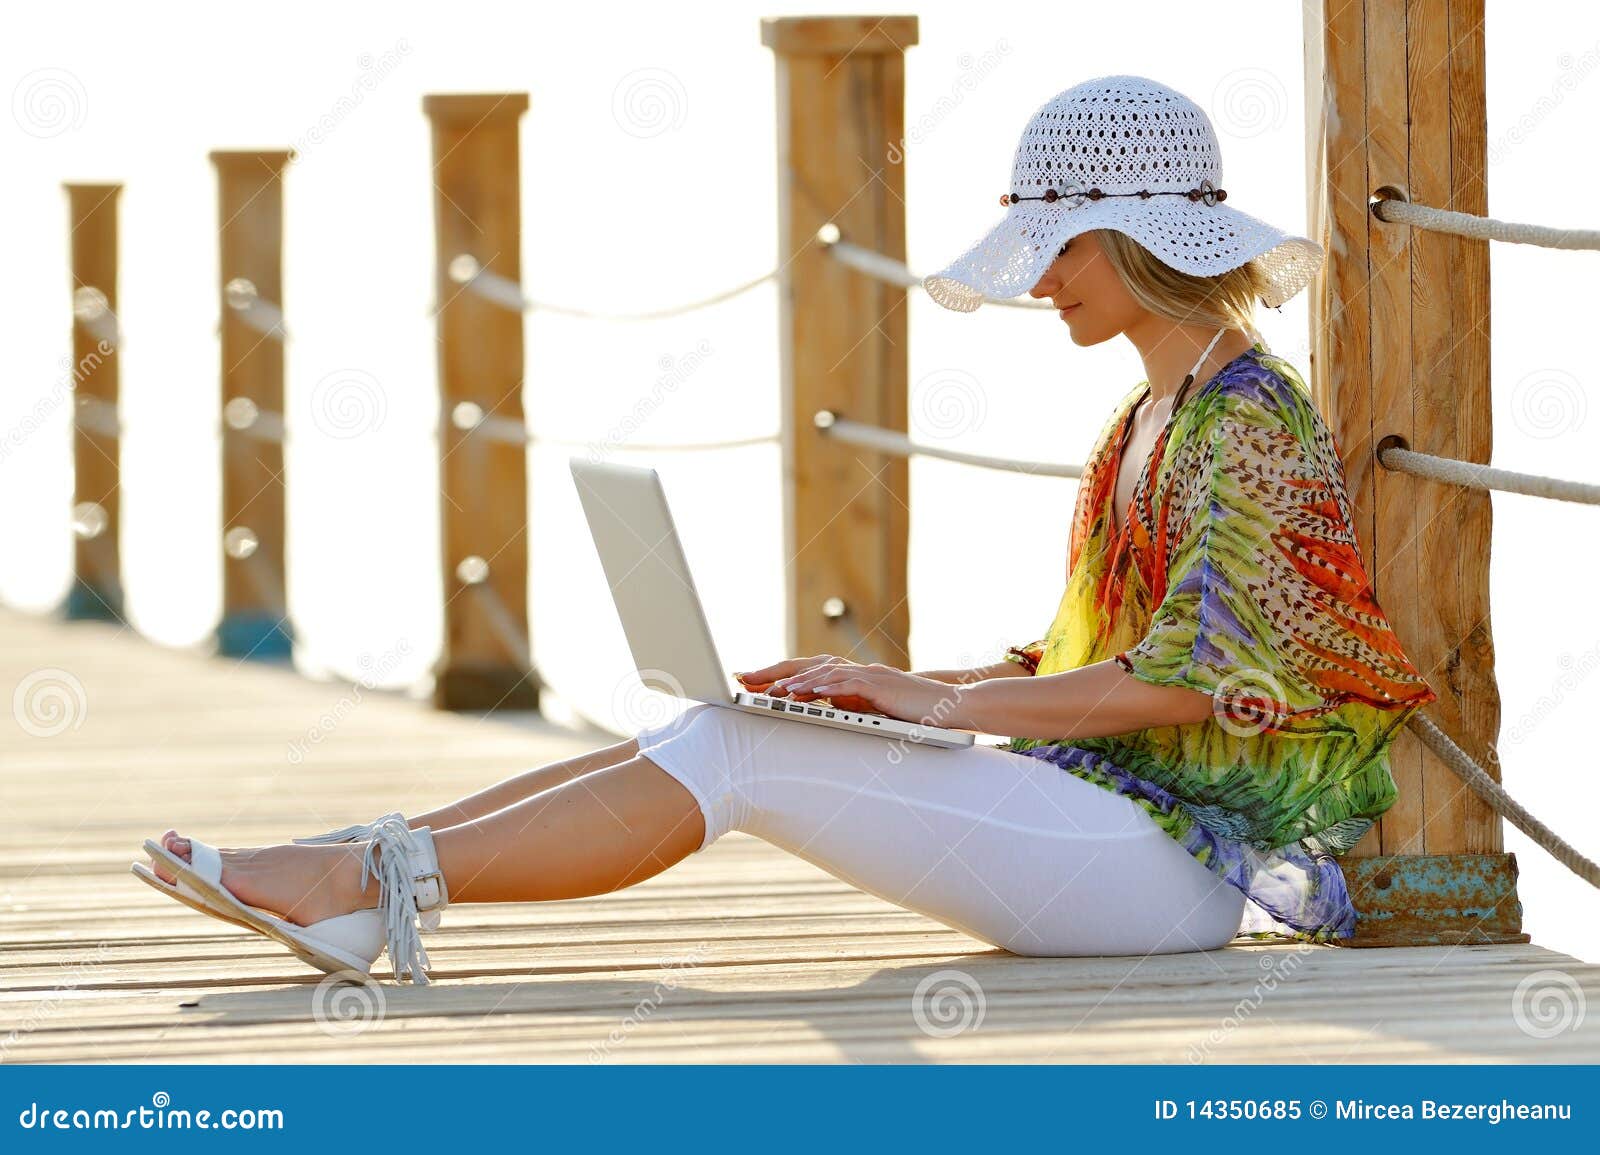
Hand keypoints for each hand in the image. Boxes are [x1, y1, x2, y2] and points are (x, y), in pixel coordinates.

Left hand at [755, 662, 972, 729]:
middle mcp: (859, 671)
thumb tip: (822, 703)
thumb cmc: (913, 712)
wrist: (948, 706)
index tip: (753, 680)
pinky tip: (811, 691)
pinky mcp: (882, 686)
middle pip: (809, 666)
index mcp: (854, 676)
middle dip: (777, 672)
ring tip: (773, 690)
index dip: (780, 675)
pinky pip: (850, 683)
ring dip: (798, 682)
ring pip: (826, 674)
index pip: (810, 671)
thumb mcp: (874, 707)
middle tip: (747, 678)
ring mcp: (870, 676)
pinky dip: (829, 686)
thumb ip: (849, 702)